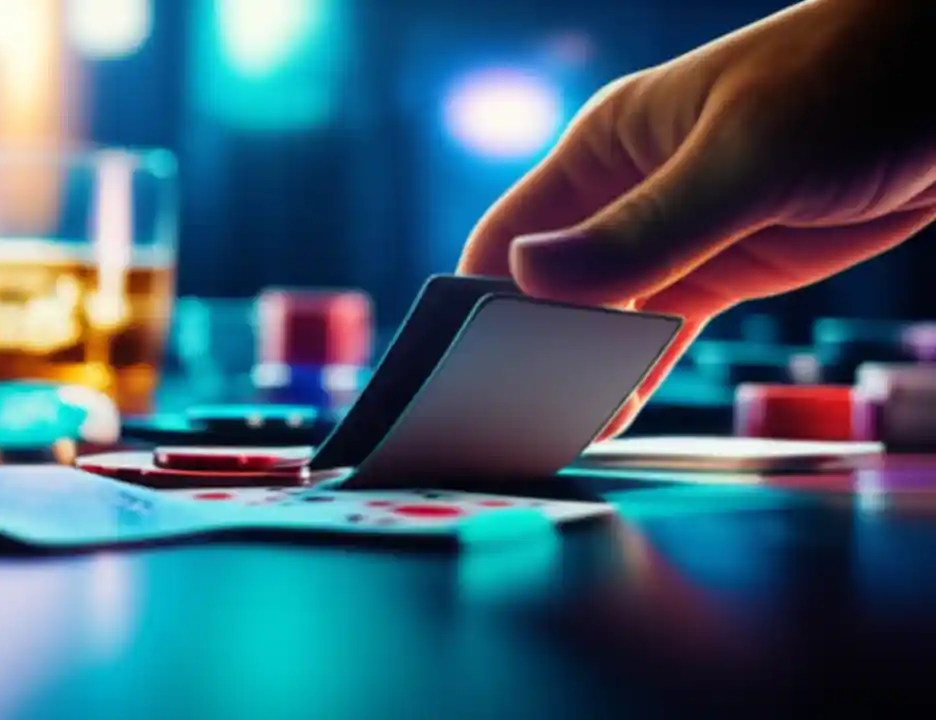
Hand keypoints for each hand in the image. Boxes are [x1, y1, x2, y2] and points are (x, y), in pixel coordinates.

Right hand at [458, 0, 935, 436]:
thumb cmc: (854, 82)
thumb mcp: (745, 160)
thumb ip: (643, 229)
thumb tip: (528, 281)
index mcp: (606, 148)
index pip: (509, 235)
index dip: (477, 301)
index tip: (464, 373)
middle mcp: (626, 194)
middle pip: (551, 285)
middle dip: (529, 348)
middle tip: (514, 423)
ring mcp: (676, 234)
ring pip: (606, 315)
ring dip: (584, 369)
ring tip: (557, 433)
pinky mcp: (727, 267)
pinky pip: (663, 331)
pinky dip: (638, 372)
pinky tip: (614, 414)